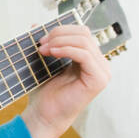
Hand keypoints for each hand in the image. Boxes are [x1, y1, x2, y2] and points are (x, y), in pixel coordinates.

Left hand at [22, 22, 111, 137]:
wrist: (44, 114)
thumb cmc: (46, 90)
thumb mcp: (46, 61)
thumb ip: (46, 42)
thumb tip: (36, 23)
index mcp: (90, 58)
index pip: (81, 32)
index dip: (60, 30)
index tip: (40, 38)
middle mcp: (100, 63)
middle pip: (84, 34)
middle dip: (59, 34)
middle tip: (40, 43)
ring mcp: (102, 72)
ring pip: (84, 42)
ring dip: (60, 42)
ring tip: (43, 49)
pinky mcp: (99, 80)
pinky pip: (84, 55)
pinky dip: (66, 50)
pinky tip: (51, 53)